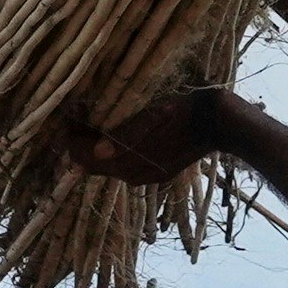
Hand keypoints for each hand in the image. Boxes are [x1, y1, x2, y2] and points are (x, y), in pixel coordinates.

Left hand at [68, 85, 231, 184]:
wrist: (219, 123)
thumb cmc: (184, 112)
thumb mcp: (154, 116)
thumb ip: (126, 137)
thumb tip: (96, 152)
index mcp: (129, 161)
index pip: (82, 158)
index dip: (70, 138)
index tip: (68, 116)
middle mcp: (132, 175)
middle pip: (91, 165)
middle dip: (80, 143)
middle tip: (78, 116)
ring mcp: (145, 176)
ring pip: (107, 166)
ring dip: (97, 147)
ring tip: (95, 121)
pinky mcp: (156, 173)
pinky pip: (125, 166)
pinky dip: (115, 152)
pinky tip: (119, 133)